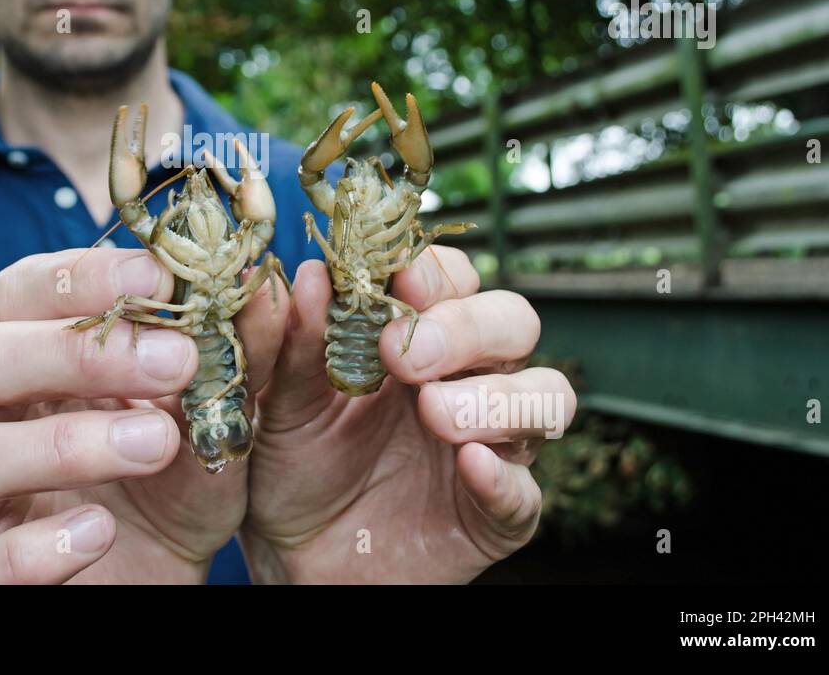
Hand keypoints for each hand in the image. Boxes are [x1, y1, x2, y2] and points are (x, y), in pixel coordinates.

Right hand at [0, 247, 286, 583]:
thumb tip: (261, 283)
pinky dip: (31, 551)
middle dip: (72, 352)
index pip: (20, 292)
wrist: (175, 574)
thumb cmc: (182, 479)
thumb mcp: (220, 414)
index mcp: (37, 360)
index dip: (79, 277)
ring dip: (60, 446)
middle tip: (176, 362)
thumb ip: (235, 352)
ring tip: (157, 445)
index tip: (159, 276)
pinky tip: (100, 531)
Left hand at [242, 248, 573, 582]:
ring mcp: (490, 443)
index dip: (437, 274)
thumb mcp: (282, 399)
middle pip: (513, 322)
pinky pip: (526, 493)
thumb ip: (295, 342)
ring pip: (546, 396)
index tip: (400, 280)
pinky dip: (504, 476)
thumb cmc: (295, 460)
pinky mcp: (497, 514)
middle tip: (407, 355)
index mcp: (416, 336)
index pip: (454, 281)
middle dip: (468, 328)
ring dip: (498, 397)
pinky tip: (469, 465)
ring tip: (433, 414)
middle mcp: (466, 378)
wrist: (293, 554)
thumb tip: (310, 274)